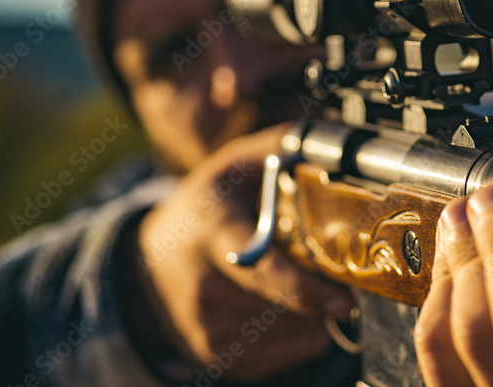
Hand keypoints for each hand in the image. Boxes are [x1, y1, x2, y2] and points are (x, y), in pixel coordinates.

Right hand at [124, 124, 354, 380]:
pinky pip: (283, 353)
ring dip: (311, 311)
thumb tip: (321, 135)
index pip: (262, 272)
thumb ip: (275, 149)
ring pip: (292, 332)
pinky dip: (295, 331)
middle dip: (319, 290)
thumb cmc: (202, 212)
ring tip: (291, 279)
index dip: (306, 290)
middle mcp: (206, 291)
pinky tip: (277, 304)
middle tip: (324, 267)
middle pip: (287, 305)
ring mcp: (209, 331)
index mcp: (212, 237)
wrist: (148, 268)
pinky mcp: (217, 358)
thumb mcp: (230, 169)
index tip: (345, 300)